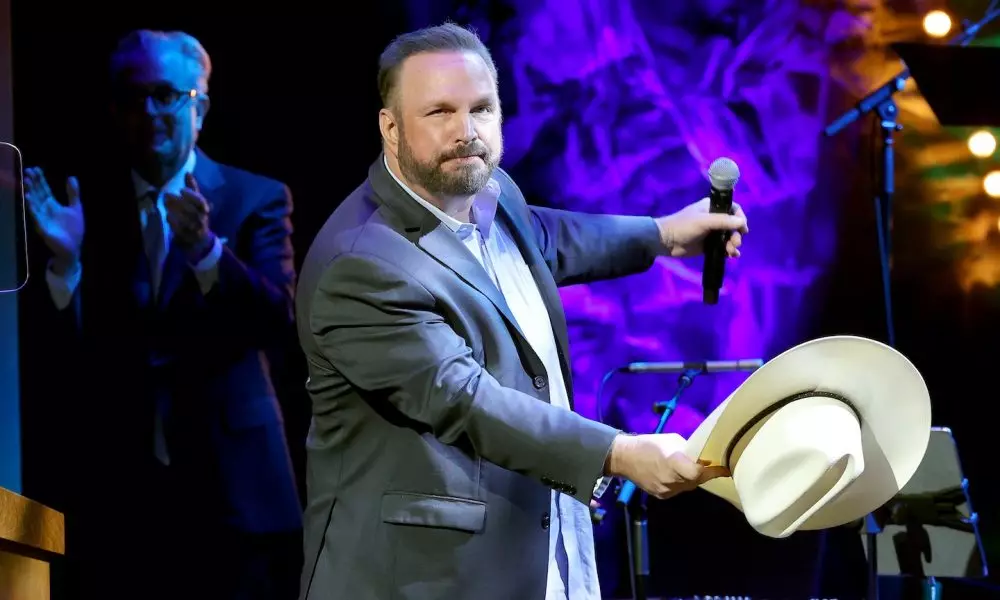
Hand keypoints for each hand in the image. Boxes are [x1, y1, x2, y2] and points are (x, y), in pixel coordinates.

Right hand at [24, 167, 84, 272]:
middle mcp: (45, 209)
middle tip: (28, 171)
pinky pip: (35, 215)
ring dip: (30, 192)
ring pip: (34, 202)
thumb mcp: (76, 208)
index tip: (35, 168)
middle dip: (33, 183)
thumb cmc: (74, 229)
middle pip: (37, 193)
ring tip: (27, 181)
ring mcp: (42, 217)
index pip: (44, 189)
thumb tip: (71, 177)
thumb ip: (73, 193)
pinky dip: (31, 206)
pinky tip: (28, 198)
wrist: (73, 247)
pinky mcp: (42, 226)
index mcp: (52, 205)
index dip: (40, 179)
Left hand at [164, 173, 212, 258]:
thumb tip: (187, 173)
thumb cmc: (195, 217)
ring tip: (165, 204)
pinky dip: (173, 222)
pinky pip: (180, 229)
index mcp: (205, 210)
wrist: (198, 240)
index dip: (191, 195)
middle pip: (191, 210)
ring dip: (175, 211)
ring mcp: (195, 229)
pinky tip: (167, 216)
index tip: (181, 190)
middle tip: (166, 195)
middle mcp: (202, 219)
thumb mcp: (196, 203)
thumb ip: (192, 189)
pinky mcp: (187, 237)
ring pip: (186, 219)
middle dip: (178, 202)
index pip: (200, 201)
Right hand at [607, 433, 728, 499]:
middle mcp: (671, 480)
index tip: (725, 467)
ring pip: (689, 486)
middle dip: (706, 473)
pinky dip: (682, 482)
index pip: (699, 473)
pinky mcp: (662, 496)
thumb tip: (702, 456)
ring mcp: (666, 490)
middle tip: (712, 465)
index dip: (714, 471)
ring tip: (692, 468)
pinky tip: (677, 474)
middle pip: (697, 480)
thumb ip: (689, 450)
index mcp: (673, 463)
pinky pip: (678, 490)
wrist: (624, 458)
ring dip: (693, 478)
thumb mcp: (672, 440)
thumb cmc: (649, 444)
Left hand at [655, 197, 747, 257]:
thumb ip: (723, 221)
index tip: (743, 228)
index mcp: (712, 207)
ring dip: (733, 244)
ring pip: (729, 237)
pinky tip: (731, 256)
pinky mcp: (709, 245)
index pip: (733, 209)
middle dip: (737, 235)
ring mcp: (712, 232)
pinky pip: (723, 247)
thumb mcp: (704, 221)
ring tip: (731, 252)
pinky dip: (729, 251)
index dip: (740, 217)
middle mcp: (714, 218)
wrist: (666, 241)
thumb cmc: (683, 226)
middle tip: (735, 243)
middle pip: (733, 225)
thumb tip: (742, 222)